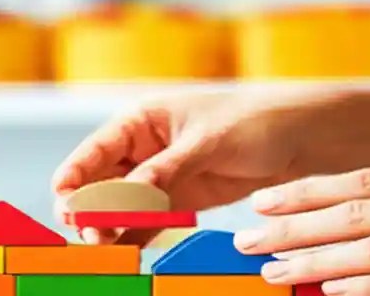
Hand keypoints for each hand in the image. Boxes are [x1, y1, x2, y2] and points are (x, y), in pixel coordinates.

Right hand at [51, 89, 339, 242]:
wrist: (304, 138)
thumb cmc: (254, 120)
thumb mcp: (206, 143)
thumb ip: (164, 171)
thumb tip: (125, 195)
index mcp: (140, 120)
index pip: (95, 150)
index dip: (74, 177)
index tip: (65, 203)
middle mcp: (143, 148)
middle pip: (100, 182)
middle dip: (90, 207)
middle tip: (89, 234)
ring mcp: (160, 176)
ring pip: (121, 205)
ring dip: (110, 225)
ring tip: (104, 246)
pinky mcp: (181, 200)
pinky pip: (148, 220)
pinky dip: (135, 235)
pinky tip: (127, 250)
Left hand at [235, 156, 369, 294]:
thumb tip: (369, 214)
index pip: (364, 181)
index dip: (308, 192)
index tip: (263, 200)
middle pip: (359, 211)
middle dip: (295, 225)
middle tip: (246, 237)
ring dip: (316, 259)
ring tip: (273, 268)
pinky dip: (368, 287)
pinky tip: (329, 288)